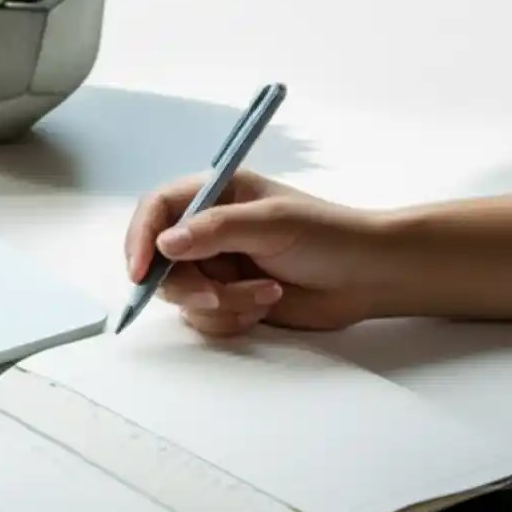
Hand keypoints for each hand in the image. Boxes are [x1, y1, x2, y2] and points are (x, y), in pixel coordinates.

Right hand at [124, 171, 379, 335]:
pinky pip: (203, 317)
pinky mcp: (228, 298)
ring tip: (264, 294)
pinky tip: (265, 304)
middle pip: (160, 261)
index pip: (156, 210)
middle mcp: (208, 229)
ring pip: (182, 294)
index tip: (141, 273)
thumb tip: (164, 244)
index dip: (140, 239)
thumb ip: (216, 230)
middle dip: (187, 284)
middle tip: (216, 294)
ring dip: (220, 302)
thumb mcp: (274, 223)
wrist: (371, 279)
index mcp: (215, 194)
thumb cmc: (330, 237)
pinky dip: (231, 318)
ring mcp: (216, 265)